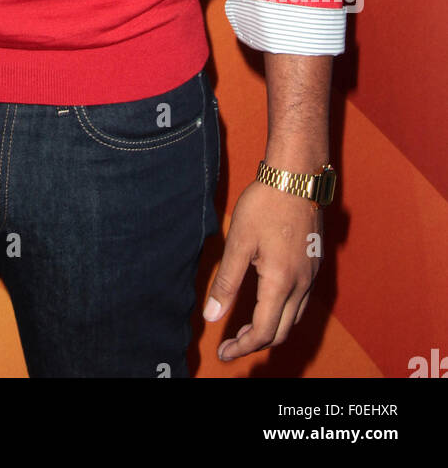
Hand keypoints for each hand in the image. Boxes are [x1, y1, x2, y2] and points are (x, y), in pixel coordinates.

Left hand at [203, 179, 321, 360]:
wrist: (297, 175)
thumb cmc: (265, 204)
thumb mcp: (239, 242)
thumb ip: (226, 282)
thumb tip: (212, 317)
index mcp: (281, 282)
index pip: (264, 331)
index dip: (242, 347)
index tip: (223, 352)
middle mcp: (302, 284)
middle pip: (282, 331)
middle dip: (256, 343)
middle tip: (231, 344)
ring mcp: (312, 275)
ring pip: (294, 318)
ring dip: (271, 329)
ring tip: (246, 328)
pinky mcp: (315, 264)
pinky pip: (301, 301)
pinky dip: (283, 312)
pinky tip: (266, 301)